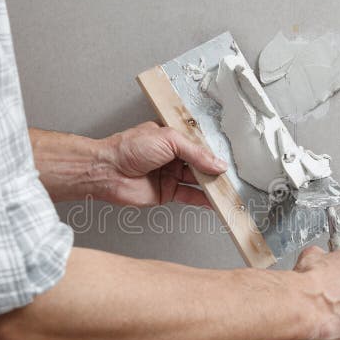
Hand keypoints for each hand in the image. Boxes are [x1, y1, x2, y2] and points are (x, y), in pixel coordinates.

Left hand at [29, 123, 227, 205]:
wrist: (108, 170)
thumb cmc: (128, 148)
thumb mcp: (169, 139)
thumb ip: (195, 152)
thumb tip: (216, 163)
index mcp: (172, 138)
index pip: (199, 145)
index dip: (213, 152)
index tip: (228, 159)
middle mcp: (172, 156)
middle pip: (200, 164)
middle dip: (215, 170)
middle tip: (231, 176)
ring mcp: (170, 175)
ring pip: (197, 181)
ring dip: (211, 186)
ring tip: (226, 190)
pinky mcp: (166, 192)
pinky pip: (189, 196)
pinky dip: (203, 200)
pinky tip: (214, 201)